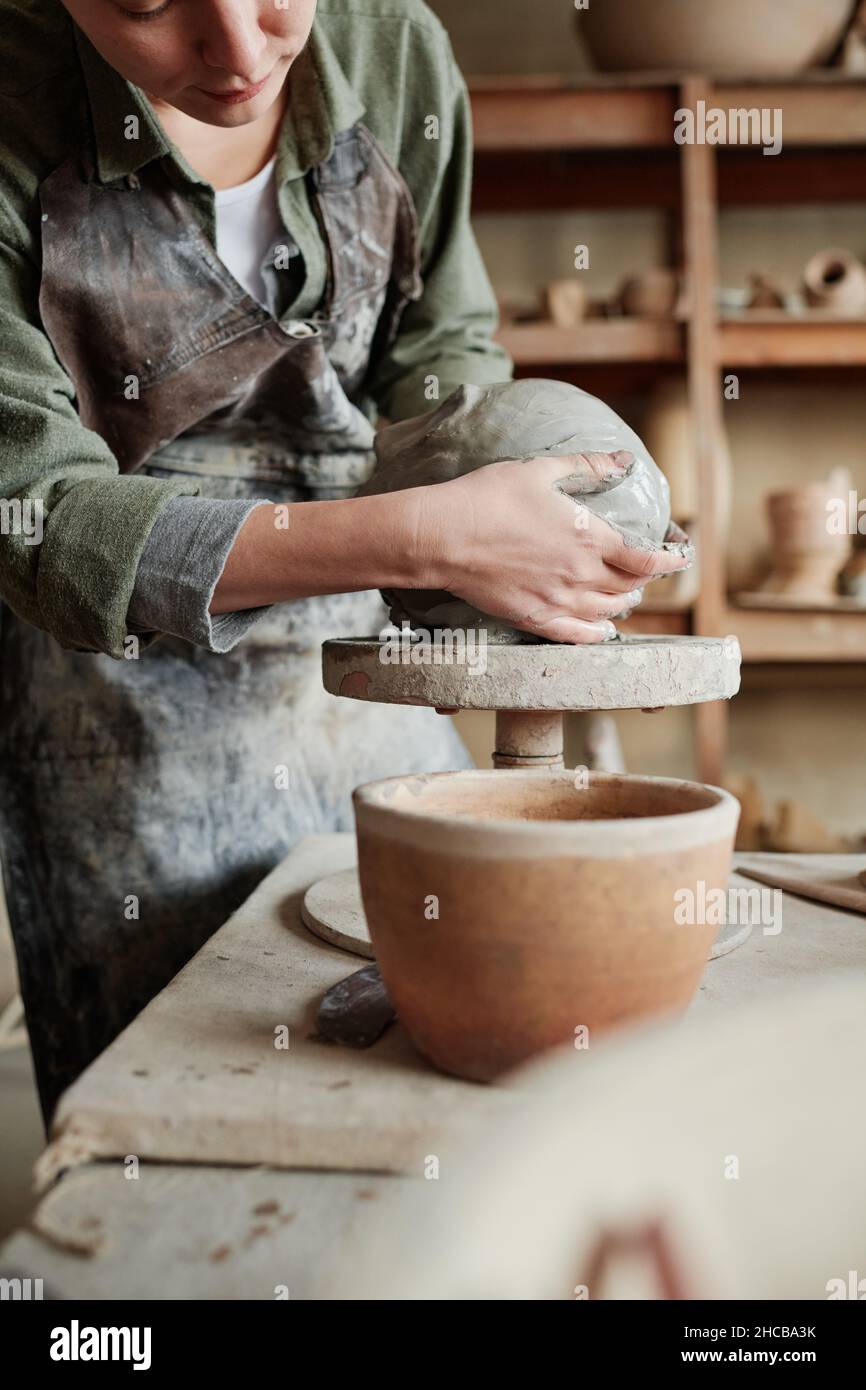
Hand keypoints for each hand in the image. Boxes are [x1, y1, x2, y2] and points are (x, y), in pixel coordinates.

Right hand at [416, 452, 690, 643]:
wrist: (443, 537)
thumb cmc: (489, 498)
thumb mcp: (541, 471)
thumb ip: (588, 467)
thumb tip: (623, 459)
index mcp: (589, 538)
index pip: (645, 559)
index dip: (668, 561)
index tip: (679, 557)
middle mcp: (580, 575)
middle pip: (628, 588)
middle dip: (642, 581)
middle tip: (644, 572)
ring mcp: (558, 602)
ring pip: (607, 613)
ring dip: (622, 604)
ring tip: (624, 597)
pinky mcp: (534, 619)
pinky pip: (577, 637)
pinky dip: (597, 635)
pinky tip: (602, 631)